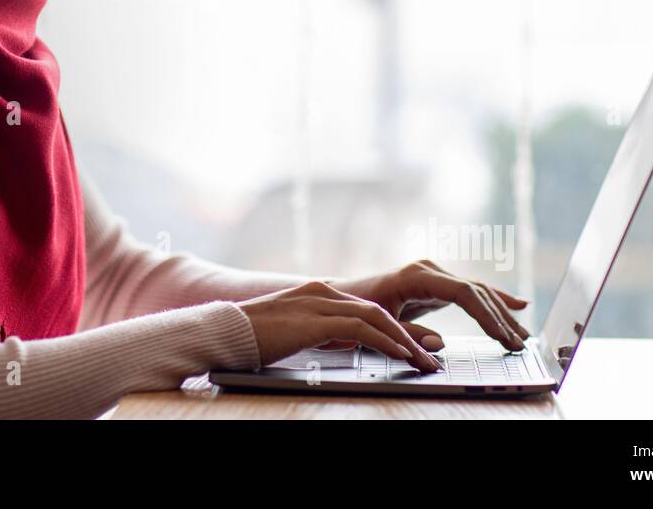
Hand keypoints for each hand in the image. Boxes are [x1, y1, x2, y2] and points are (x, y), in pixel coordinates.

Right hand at [235, 280, 445, 371]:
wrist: (224, 331)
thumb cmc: (252, 336)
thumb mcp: (292, 331)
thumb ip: (317, 331)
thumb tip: (341, 343)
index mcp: (317, 292)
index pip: (365, 307)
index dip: (393, 327)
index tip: (413, 347)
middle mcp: (322, 291)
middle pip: (377, 310)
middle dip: (407, 334)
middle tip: (429, 354)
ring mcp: (318, 303)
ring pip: (375, 318)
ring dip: (404, 341)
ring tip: (423, 360)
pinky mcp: (315, 321)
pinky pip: (361, 330)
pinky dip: (385, 342)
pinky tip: (400, 355)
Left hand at [317, 259, 530, 353]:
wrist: (344, 295)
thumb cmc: (358, 308)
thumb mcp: (380, 324)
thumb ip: (408, 334)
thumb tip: (439, 345)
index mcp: (416, 276)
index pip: (463, 293)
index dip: (487, 315)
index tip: (503, 337)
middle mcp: (429, 270)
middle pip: (475, 291)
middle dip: (500, 318)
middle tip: (520, 344)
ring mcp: (434, 274)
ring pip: (477, 291)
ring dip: (501, 312)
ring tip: (522, 335)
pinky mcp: (436, 284)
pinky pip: (470, 292)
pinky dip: (493, 300)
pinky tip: (516, 305)